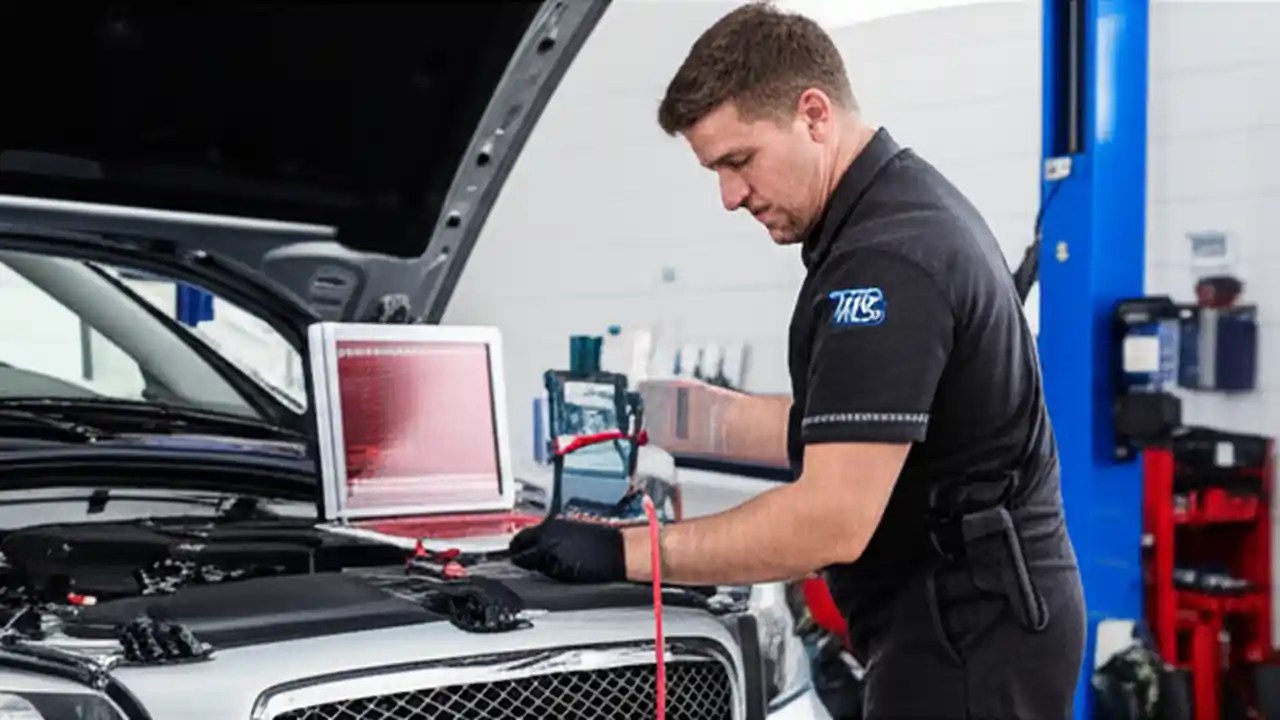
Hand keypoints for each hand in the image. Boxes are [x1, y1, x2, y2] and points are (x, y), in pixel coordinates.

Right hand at [508, 518, 625, 582]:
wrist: (617, 551)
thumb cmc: (596, 564)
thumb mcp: (560, 573)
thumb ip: (541, 566)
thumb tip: (530, 564)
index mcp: (544, 545)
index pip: (520, 554)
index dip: (515, 562)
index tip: (513, 564)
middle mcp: (548, 529)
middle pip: (522, 537)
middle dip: (518, 547)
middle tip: (516, 556)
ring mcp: (557, 522)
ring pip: (534, 531)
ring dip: (530, 540)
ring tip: (533, 552)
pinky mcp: (566, 519)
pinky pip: (546, 527)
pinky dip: (543, 536)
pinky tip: (548, 544)